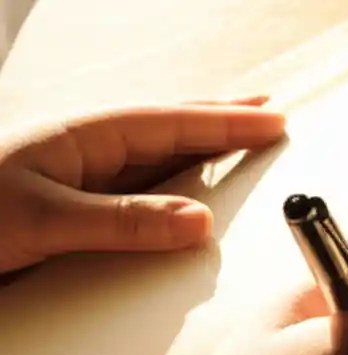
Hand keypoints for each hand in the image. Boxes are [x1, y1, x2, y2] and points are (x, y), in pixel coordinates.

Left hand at [0, 96, 284, 273]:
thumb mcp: (41, 222)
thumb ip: (122, 220)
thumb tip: (197, 222)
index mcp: (80, 138)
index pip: (171, 123)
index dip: (227, 123)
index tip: (275, 121)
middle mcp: (80, 150)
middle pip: (167, 125)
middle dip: (220, 117)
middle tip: (268, 110)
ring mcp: (72, 175)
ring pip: (152, 152)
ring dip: (197, 144)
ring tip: (234, 137)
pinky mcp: (64, 207)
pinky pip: (134, 184)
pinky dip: (169, 179)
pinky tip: (178, 188)